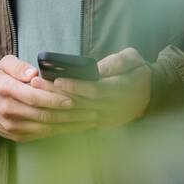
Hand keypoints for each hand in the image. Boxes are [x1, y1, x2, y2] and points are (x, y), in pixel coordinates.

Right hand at [0, 54, 100, 141]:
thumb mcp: (3, 65)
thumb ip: (18, 66)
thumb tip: (33, 74)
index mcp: (5, 89)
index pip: (33, 96)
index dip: (54, 99)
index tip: (72, 99)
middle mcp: (8, 110)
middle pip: (43, 114)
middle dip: (70, 114)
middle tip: (91, 111)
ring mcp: (12, 126)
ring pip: (46, 127)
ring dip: (70, 125)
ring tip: (90, 120)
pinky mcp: (18, 136)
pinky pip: (43, 134)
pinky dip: (61, 131)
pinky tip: (76, 126)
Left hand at [32, 47, 151, 128]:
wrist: (150, 94)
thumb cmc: (138, 71)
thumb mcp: (132, 59)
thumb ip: (116, 63)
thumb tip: (97, 69)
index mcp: (119, 90)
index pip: (94, 90)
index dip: (75, 86)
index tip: (57, 79)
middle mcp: (110, 108)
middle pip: (79, 103)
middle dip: (55, 94)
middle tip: (34, 84)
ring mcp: (104, 118)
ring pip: (74, 115)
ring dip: (52, 107)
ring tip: (33, 95)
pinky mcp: (99, 124)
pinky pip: (76, 123)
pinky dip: (60, 119)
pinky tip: (43, 112)